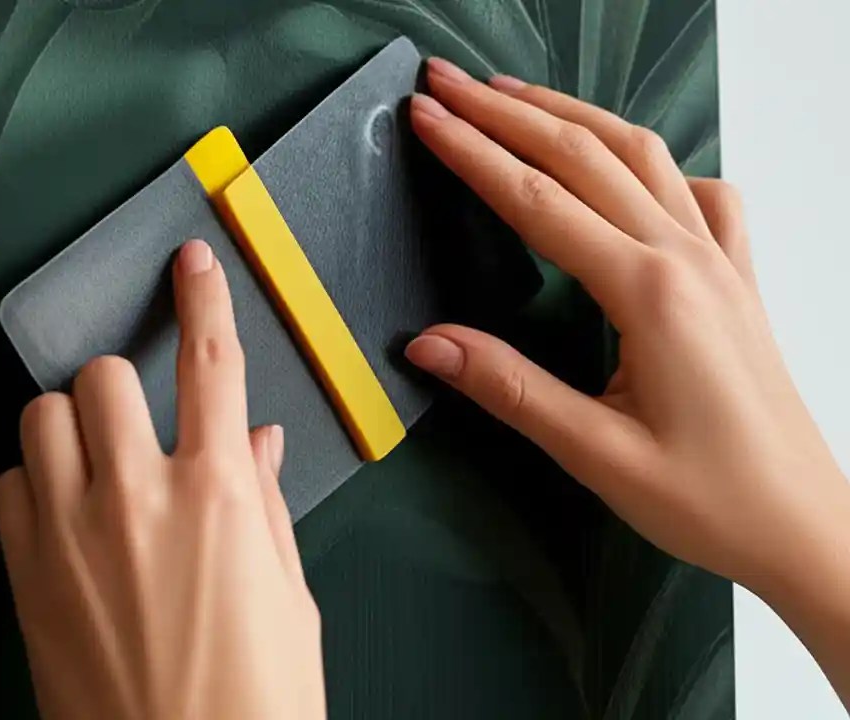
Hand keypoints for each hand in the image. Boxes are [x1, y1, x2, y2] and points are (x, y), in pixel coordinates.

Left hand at [0, 240, 324, 719]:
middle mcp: (138, 500)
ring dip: (71, 422)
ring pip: (43, 417)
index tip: (191, 261)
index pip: (211, 361)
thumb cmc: (255, 704)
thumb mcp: (288, 599)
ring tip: (94, 457)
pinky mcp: (25, 575)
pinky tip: (60, 512)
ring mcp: (70, 535)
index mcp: (220, 496)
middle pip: (103, 376)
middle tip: (137, 416)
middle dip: (122, 384)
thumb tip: (255, 444)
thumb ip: (264, 505)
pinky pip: (6, 486)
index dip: (202, 296)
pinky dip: (31, 483)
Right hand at [405, 58, 849, 703]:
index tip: (424, 116)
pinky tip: (628, 168)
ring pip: (641, 155)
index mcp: (649, 293)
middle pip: (585, 156)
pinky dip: (652, 162)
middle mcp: (688, 258)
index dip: (474, 154)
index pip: (540, 202)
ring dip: (571, 116)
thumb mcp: (595, 454)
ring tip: (512, 94)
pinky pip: (698, 193)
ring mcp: (721, 260)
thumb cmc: (707, 500)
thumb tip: (424, 342)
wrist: (805, 525)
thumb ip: (509, 388)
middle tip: (445, 81)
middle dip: (507, 112)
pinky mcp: (739, 277)